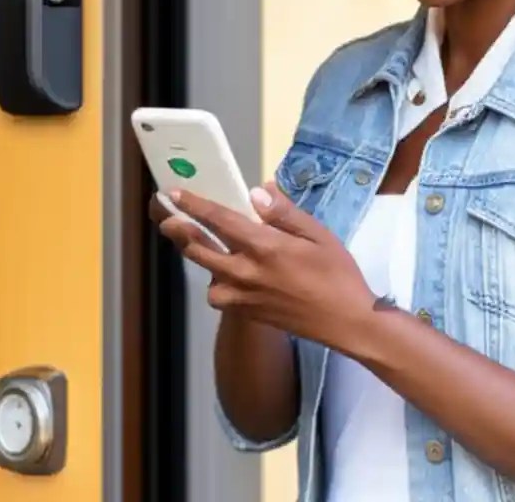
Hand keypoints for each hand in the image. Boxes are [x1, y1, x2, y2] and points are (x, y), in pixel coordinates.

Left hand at [149, 183, 376, 349]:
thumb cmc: (337, 275)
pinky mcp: (247, 313)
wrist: (347, 322)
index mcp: (265, 247)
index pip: (219, 220)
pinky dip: (218, 282)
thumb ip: (284, 213)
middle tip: (167, 217)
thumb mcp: (318, 234)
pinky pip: (219, 295)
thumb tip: (257, 192)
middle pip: (198, 249)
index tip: (174, 192)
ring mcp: (244, 296)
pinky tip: (228, 272)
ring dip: (198, 258)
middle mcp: (246, 272)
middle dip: (178, 230)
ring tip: (198, 243)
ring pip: (205, 276)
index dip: (193, 204)